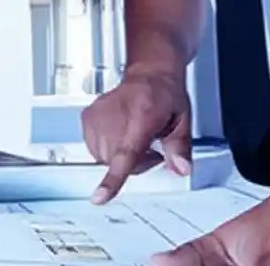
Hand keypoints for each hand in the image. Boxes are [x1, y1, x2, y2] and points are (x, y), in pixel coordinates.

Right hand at [81, 71, 191, 203]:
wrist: (148, 73)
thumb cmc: (164, 95)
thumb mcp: (182, 119)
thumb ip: (181, 147)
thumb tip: (181, 168)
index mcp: (142, 114)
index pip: (126, 153)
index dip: (113, 178)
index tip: (99, 196)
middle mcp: (115, 113)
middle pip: (115, 161)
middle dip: (134, 164)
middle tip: (150, 147)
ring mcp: (98, 115)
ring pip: (103, 158)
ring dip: (118, 157)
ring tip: (133, 138)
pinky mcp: (87, 117)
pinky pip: (94, 148)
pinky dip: (107, 148)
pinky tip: (119, 133)